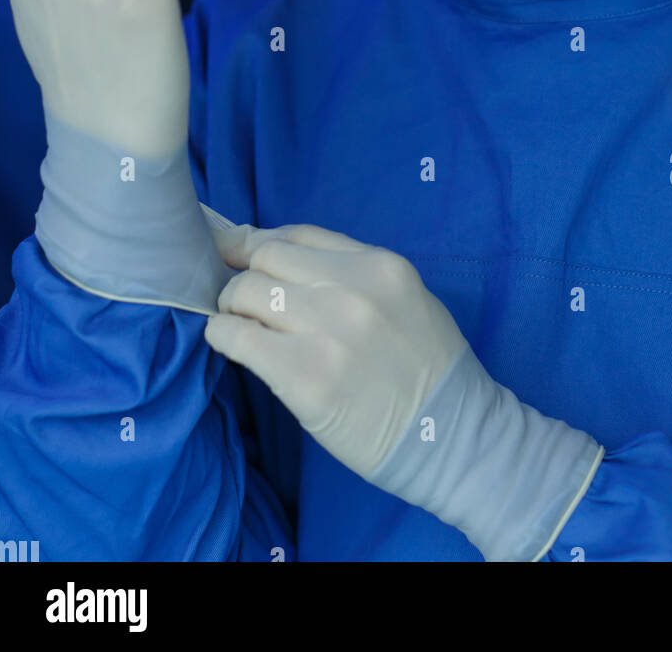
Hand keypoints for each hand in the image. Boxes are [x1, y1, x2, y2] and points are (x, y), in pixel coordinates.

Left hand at [204, 222, 467, 477]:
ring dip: (231, 306)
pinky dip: (223, 335)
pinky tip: (229, 343)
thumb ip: (350, 272)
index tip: (235, 249)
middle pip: (266, 258)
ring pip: (246, 293)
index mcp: (379, 264)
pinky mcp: (304, 378)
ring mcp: (327, 332)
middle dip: (241, 273)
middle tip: (236, 296)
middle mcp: (353, 289)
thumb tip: (276, 257)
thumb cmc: (425, 367)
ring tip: (238, 324)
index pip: (298, 235)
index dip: (256, 240)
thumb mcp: (403, 296)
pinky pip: (238, 338)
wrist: (448, 435)